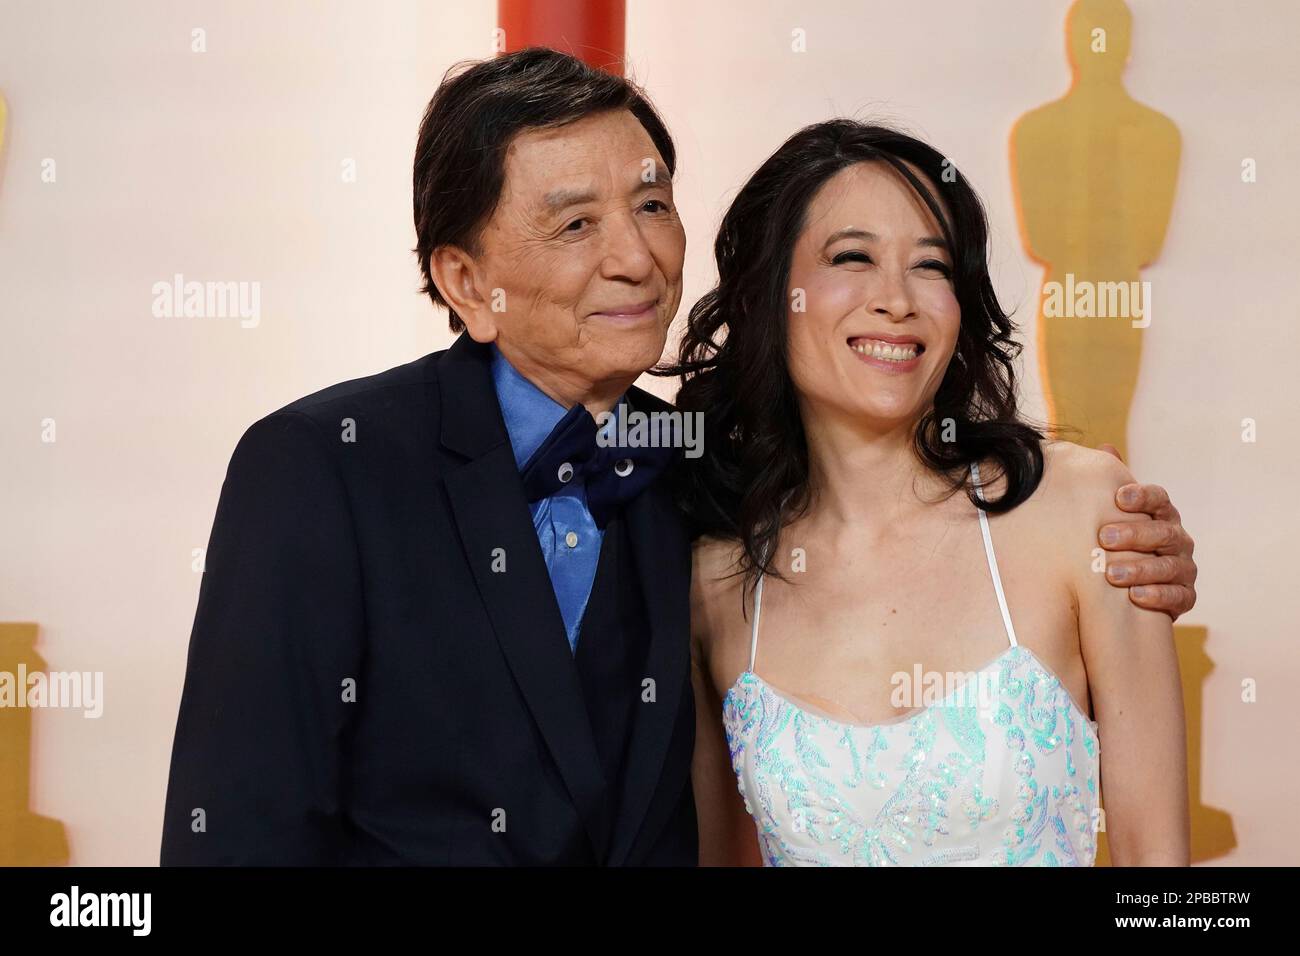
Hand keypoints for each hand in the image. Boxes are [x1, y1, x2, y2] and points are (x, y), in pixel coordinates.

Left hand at [1097, 443, 1197, 619]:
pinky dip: (1159, 596)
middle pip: (1163, 532)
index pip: (1159, 500)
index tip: (1120, 496)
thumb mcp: (1112, 514)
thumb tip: (1105, 447)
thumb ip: (1110, 485)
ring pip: (1169, 566)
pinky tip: (1136, 596)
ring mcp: (1183, 567)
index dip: (1142, 497)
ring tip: (1113, 573)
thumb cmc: (1118, 541)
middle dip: (1135, 534)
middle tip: (1104, 538)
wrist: (1126, 587)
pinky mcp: (1185, 596)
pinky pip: (1179, 596)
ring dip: (1141, 569)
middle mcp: (1176, 538)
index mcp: (1160, 515)